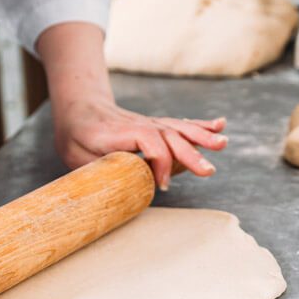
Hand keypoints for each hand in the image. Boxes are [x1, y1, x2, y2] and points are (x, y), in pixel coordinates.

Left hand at [52, 95, 227, 189]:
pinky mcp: (154, 125)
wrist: (78, 109)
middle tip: (208, 171)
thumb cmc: (76, 136)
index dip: (160, 162)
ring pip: (178, 129)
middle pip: (169, 136)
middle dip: (190, 154)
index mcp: (117, 132)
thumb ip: (101, 170)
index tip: (162, 186)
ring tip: (223, 144)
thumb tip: (124, 189)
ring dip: (202, 137)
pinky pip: (179, 125)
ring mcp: (148, 123)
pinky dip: (200, 126)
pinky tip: (219, 126)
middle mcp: (138, 124)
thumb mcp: (76, 157)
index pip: (147, 141)